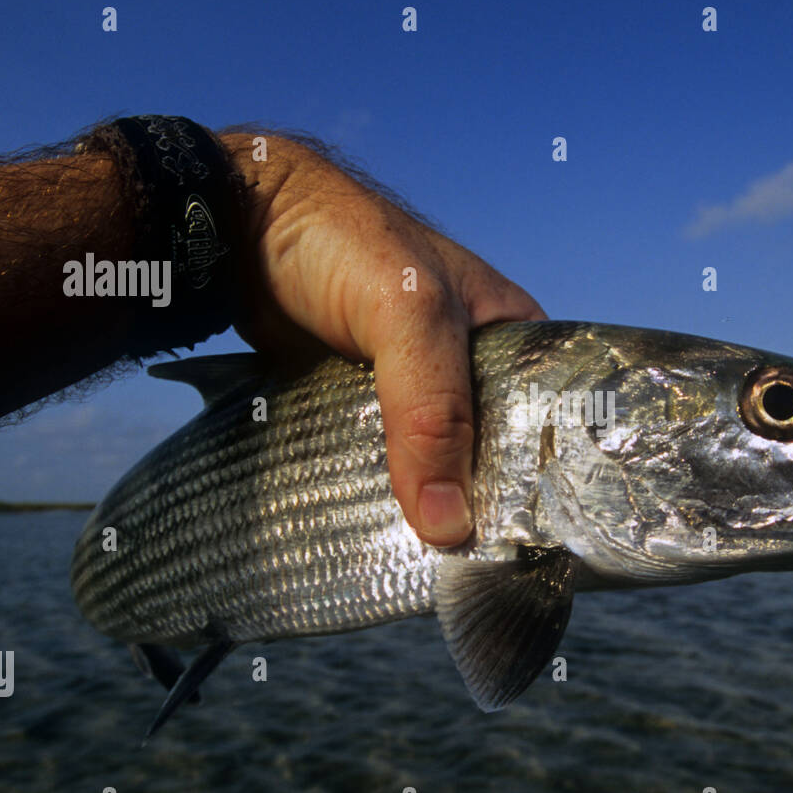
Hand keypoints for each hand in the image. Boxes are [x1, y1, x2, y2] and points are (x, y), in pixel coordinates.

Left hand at [221, 135, 545, 546]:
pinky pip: (387, 460)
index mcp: (513, 334)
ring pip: (438, 462)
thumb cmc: (343, 243)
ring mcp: (417, 387)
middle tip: (473, 568)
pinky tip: (383, 532)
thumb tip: (449, 525)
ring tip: (429, 564)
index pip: (550, 418)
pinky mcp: (365, 405)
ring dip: (428, 505)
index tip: (527, 539)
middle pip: (493, 451)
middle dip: (481, 503)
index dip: (545, 477)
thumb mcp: (410, 318)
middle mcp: (473, 365)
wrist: (241, 224)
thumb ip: (433, 413)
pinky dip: (385, 492)